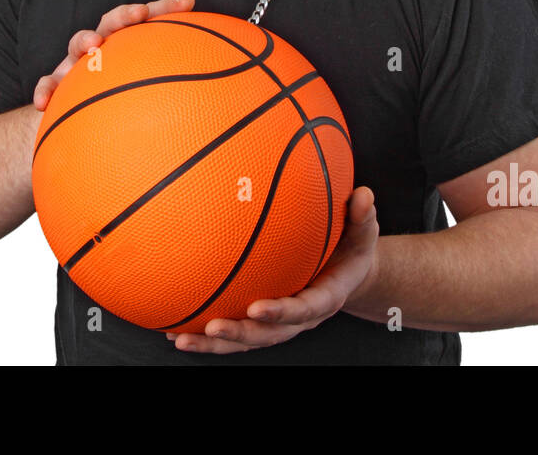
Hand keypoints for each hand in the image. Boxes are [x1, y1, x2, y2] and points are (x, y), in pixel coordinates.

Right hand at [33, 0, 194, 110]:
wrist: (82, 121)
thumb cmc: (128, 103)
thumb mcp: (152, 91)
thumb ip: (180, 83)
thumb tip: (231, 94)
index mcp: (128, 43)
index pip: (150, 19)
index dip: (167, 9)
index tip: (188, 2)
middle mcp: (104, 47)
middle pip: (113, 23)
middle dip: (124, 16)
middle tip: (138, 15)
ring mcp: (78, 64)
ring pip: (77, 45)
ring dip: (83, 40)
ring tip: (91, 45)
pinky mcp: (57, 85)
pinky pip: (48, 84)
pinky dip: (44, 90)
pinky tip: (43, 103)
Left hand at [168, 186, 379, 353]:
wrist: (348, 272)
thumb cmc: (352, 247)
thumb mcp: (364, 231)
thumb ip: (363, 216)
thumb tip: (365, 193)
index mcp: (325, 298)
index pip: (303, 310)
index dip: (281, 313)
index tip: (257, 308)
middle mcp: (300, 317)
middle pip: (269, 335)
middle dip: (240, 334)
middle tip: (213, 327)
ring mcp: (280, 323)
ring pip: (246, 340)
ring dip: (214, 344)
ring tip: (180, 338)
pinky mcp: (263, 321)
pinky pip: (235, 331)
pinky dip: (205, 334)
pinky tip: (173, 330)